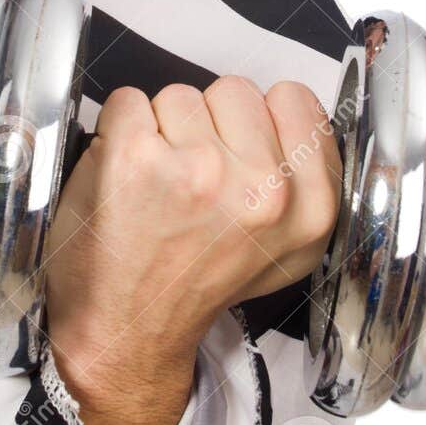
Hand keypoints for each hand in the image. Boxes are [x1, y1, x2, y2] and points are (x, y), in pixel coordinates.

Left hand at [43, 76, 340, 424]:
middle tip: (191, 183)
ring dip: (161, 130)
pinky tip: (123, 178)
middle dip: (208, 124)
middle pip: (236, 91)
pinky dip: (116, 131)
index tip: (236, 156)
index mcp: (309, 209)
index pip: (295, 101)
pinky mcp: (136, 159)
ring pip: (181, 94)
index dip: (256, 122)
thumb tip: (292, 119)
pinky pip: (127, 101)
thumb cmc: (191, 287)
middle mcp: (263, 189)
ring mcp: (200, 169)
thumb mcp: (283, 252)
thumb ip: (302, 182)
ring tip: (156, 187)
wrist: (126, 333)